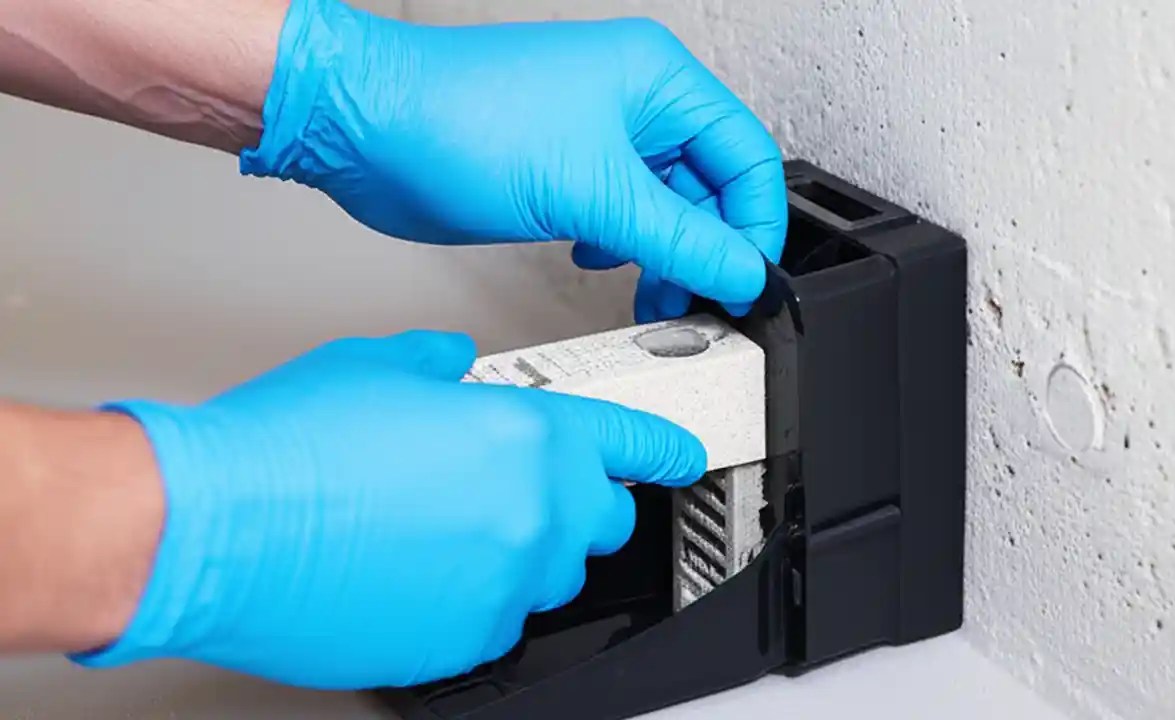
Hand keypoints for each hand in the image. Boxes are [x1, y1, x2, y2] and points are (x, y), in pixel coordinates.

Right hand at [71, 331, 705, 688]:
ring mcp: (502, 588)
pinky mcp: (463, 641)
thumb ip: (444, 367)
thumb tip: (456, 367)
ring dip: (522, 548)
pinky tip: (417, 568)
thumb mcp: (379, 366)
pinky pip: (497, 616)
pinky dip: (476, 593)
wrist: (218, 528)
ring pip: (549, 573)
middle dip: (575, 498)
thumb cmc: (289, 445)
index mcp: (528, 437)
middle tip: (518, 483)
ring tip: (448, 525)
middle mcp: (532, 517)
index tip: (681, 455)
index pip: (631, 441)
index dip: (661, 446)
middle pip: (600, 518)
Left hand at [240, 0, 786, 320]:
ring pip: (665, 206)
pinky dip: (622, 246)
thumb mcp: (593, 191)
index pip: (747, 156)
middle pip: (710, 186)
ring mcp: (599, 136)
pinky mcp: (565, 170)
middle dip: (708, 247)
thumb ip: (678, 239)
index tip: (747, 281)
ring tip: (654, 296)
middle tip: (700, 301)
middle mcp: (637, 102)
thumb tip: (741, 273)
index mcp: (659, 80)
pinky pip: (622, 215)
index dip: (756, 224)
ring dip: (665, 255)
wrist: (367, 129)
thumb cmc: (461, 121)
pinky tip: (595, 258)